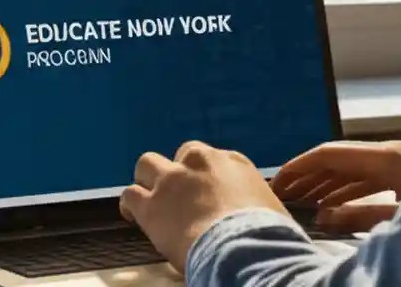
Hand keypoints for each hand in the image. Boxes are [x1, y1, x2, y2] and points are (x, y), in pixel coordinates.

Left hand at [120, 141, 288, 271]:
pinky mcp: (151, 204)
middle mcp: (200, 162)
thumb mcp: (270, 207)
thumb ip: (254, 202)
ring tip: (150, 199)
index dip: (205, 176)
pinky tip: (133, 216)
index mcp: (233, 162)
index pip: (212, 158)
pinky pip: (129, 194)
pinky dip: (130, 205)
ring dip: (148, 181)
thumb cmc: (265, 233)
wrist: (244, 246)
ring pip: (147, 164)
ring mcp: (173, 180)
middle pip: (180, 154)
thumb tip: (257, 216)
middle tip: (179, 195)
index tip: (205, 191)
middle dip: (178, 171)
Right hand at [271, 140, 400, 232]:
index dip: (300, 167)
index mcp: (390, 157)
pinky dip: (348, 195)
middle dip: (309, 178)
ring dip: (327, 187)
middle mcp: (396, 155)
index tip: (277, 181)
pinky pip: (371, 183)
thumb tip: (323, 218)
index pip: (331, 153)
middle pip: (340, 161)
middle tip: (281, 195)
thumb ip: (359, 218)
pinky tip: (334, 210)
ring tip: (301, 204)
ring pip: (355, 172)